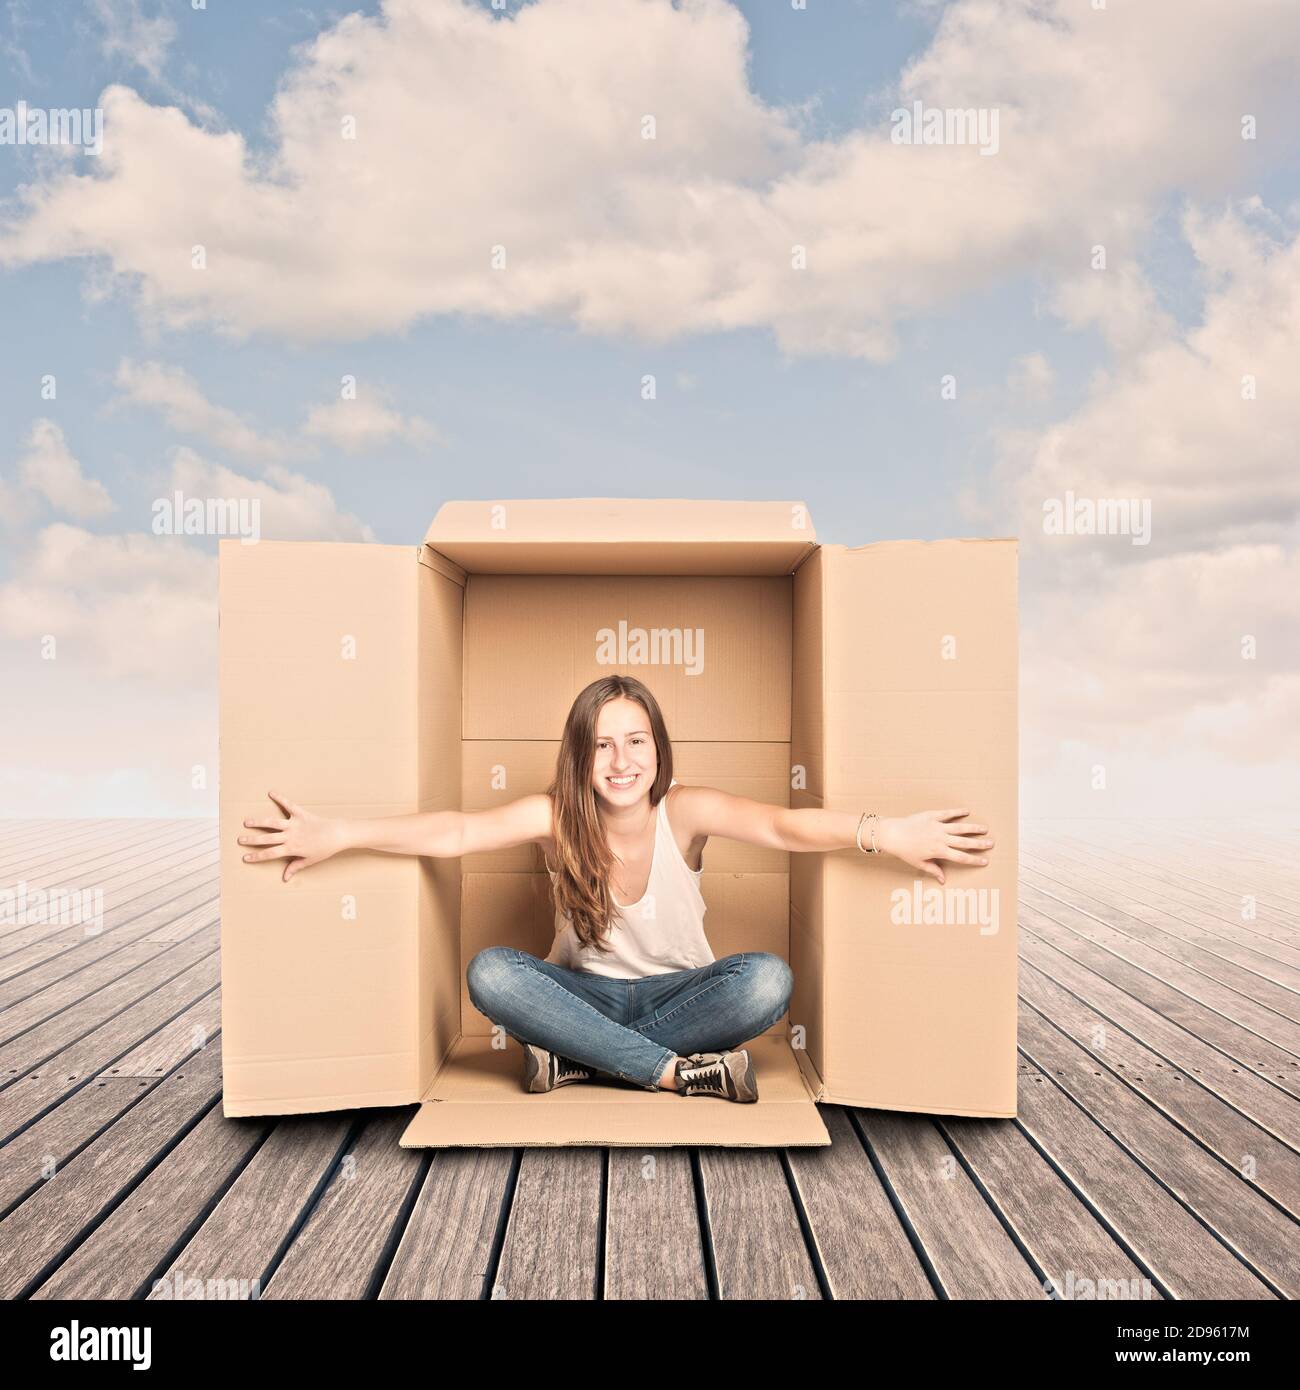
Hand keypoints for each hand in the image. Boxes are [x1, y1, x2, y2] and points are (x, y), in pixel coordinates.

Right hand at [238, 792, 344, 881]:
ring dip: (259, 822)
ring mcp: (294, 824)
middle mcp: (290, 836)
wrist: (338, 834)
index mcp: (292, 849)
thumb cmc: (324, 849)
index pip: (270, 854)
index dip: (256, 857)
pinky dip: (280, 798)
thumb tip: (285, 877)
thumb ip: (295, 867)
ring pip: (273, 823)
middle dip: (252, 840)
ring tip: (247, 821)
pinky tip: (271, 792)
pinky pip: (288, 805)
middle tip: (240, 839)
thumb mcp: (310, 861)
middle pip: (267, 839)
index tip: (245, 857)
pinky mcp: (301, 813)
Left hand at [877, 809, 992, 883]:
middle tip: (991, 843)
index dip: (974, 860)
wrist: (893, 834)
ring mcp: (937, 826)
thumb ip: (933, 870)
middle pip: (965, 842)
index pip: (961, 857)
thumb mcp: (919, 863)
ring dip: (973, 828)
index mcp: (939, 852)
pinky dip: (957, 812)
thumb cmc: (904, 851)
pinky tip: (967, 811)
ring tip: (984, 829)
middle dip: (979, 844)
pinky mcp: (932, 816)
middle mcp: (941, 839)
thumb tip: (943, 880)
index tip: (985, 861)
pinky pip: (947, 814)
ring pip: (959, 827)